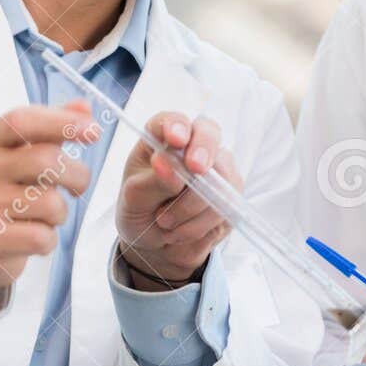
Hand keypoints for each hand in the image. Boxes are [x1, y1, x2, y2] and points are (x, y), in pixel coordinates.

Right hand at [0, 100, 96, 306]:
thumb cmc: (8, 190)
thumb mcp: (25, 153)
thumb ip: (54, 128)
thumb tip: (84, 106)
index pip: (23, 119)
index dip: (62, 121)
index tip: (94, 131)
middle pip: (45, 160)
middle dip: (77, 175)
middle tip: (78, 186)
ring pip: (50, 203)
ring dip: (61, 212)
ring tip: (46, 214)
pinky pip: (41, 236)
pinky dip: (48, 240)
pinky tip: (34, 235)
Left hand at [116, 112, 238, 290]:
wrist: (156, 244)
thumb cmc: (140, 212)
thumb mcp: (134, 201)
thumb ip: (151, 183)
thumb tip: (171, 168)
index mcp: (161, 140)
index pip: (172, 121)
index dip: (176, 125)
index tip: (176, 139)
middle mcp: (192, 147)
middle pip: (209, 133)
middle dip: (204, 150)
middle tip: (196, 169)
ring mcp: (216, 168)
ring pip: (219, 175)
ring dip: (190, 206)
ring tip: (165, 222)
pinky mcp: (231, 193)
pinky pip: (226, 204)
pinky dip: (200, 223)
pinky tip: (181, 230)